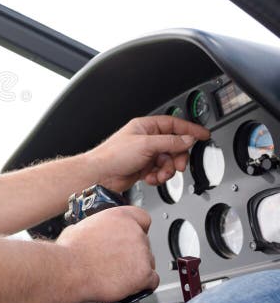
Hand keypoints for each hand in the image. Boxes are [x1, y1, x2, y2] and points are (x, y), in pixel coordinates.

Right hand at [55, 206, 158, 302]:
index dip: (137, 228)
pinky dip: (143, 284)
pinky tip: (129, 284)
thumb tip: (92, 234)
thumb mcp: (79, 228)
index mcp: (119, 216)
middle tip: (117, 260)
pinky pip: (152, 280)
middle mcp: (134, 232)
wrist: (70, 270)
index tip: (131, 236)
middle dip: (133, 252)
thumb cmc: (70, 251)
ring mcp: (142, 253)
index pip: (142, 218)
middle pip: (144, 242)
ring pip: (149, 261)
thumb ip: (95, 229)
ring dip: (137, 268)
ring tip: (118, 274)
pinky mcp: (144, 273)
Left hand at [87, 115, 209, 192]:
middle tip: (178, 165)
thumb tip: (188, 139)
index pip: (174, 124)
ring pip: (168, 161)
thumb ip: (170, 142)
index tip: (204, 135)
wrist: (100, 175)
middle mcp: (146, 139)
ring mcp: (145, 154)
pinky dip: (158, 176)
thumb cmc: (114, 155)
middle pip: (174, 145)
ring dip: (167, 170)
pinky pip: (160, 171)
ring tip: (158, 174)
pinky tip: (150, 178)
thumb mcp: (146, 145)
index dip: (190, 129)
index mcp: (146, 126)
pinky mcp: (143, 167)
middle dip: (178, 157)